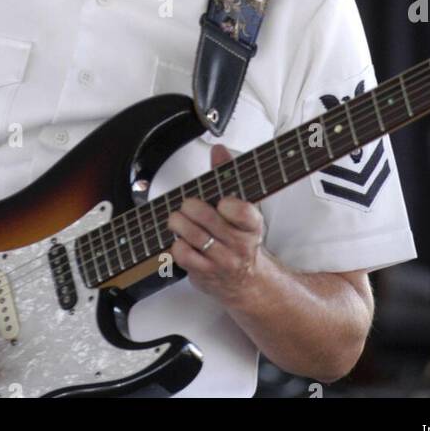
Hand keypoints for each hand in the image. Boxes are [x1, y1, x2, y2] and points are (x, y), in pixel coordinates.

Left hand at [167, 142, 264, 305]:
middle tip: (187, 205)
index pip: (243, 212)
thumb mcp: (241, 207)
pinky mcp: (205, 273)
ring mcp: (223, 261)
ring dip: (178, 222)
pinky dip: (176, 243)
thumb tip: (218, 150)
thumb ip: (228, 175)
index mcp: (252, 225)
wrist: (247, 281)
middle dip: (190, 206)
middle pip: (208, 218)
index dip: (228, 204)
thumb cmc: (239, 237)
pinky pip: (183, 254)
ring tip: (177, 218)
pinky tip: (180, 239)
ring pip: (192, 236)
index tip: (221, 201)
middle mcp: (240, 245)